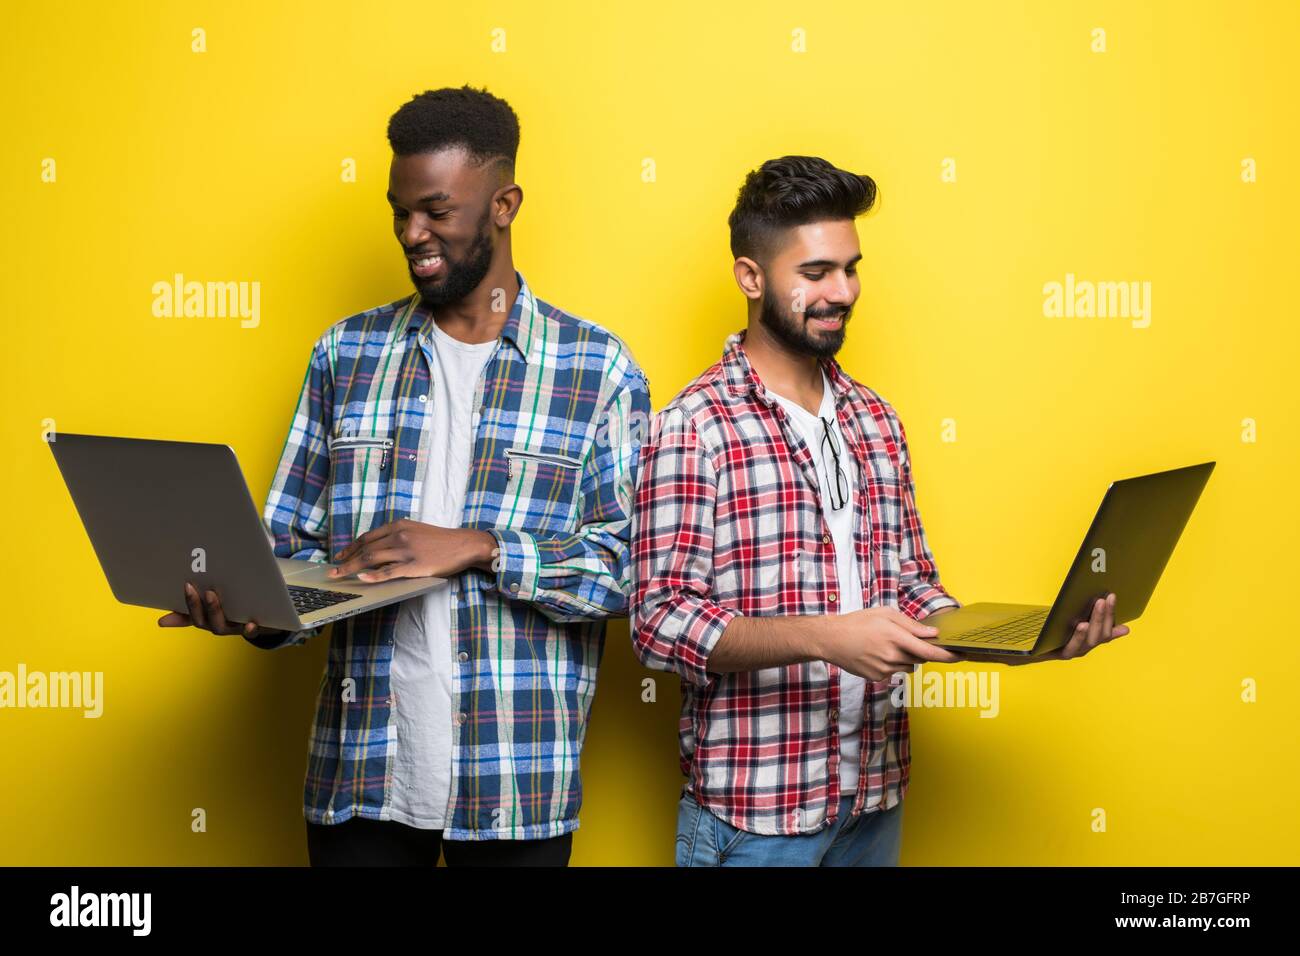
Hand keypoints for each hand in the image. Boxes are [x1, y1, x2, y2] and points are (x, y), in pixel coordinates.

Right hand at [157, 582, 286, 639]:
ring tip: (211, 594)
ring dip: (214, 611)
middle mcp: (218, 626)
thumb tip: (166, 614)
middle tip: (190, 587)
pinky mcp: (254, 629)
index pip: (189, 616)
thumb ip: (198, 603)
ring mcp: (234, 629)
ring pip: (220, 627)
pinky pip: (251, 632)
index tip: (176, 595)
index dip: (180, 611)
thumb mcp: (217, 605)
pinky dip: (250, 629)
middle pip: (202, 621)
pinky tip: (251, 623)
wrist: (268, 619)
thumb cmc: (236, 609)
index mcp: (208, 619)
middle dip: (195, 605)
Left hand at [326, 519, 496, 581]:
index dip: (351, 548)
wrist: (463, 544)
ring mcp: (406, 551)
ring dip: (352, 568)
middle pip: (365, 548)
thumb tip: (378, 547)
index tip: (340, 556)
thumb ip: (397, 536)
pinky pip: (389, 571)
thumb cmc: (440, 540)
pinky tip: (361, 578)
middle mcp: (399, 535)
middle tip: (333, 570)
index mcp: (398, 525)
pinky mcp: (414, 566)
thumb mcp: (415, 530)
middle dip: (346, 559)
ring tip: (340, 576)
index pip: (367, 537)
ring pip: (372, 559)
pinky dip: (373, 575)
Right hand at [819, 606, 962, 680]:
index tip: (961, 656)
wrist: (831, 639)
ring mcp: (884, 669)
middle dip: (919, 651)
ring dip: (905, 658)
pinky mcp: (877, 677)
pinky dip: (891, 664)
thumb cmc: (858, 622)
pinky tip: (875, 653)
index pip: (929, 652)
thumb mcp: (885, 613)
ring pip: (908, 666)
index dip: (948, 656)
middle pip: (920, 659)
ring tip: (884, 645)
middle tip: (903, 639)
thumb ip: (911, 625)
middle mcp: (892, 656)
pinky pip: (894, 672)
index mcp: (896, 637)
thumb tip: (932, 634)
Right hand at [957, 592, 1129, 664]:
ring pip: (1092, 640)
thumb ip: (963, 649)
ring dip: (1103, 621)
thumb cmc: (977, 647)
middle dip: (1095, 623)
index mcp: (1035, 658)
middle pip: (1084, 645)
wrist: (982, 648)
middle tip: (1100, 600)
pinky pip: (1093, 638)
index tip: (1080, 622)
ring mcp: (1063, 648)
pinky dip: (1108, 631)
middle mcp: (1052, 655)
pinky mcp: (1068, 639)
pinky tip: (1123, 627)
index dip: (1076, 640)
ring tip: (1108, 599)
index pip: (1062, 653)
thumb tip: (945, 644)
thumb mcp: (969, 647)